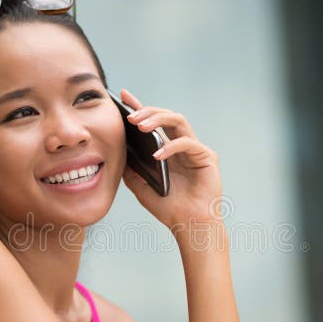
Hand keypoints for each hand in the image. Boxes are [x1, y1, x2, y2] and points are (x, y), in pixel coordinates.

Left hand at [119, 89, 222, 231]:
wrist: (189, 225)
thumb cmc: (169, 208)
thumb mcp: (141, 187)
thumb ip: (131, 169)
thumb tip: (115, 152)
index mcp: (168, 150)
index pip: (153, 123)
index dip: (140, 107)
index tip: (123, 95)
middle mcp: (182, 145)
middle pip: (166, 116)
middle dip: (147, 111)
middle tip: (130, 115)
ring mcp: (195, 149)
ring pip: (178, 121)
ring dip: (158, 119)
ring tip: (140, 126)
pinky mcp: (206, 156)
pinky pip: (187, 143)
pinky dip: (171, 147)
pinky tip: (157, 155)